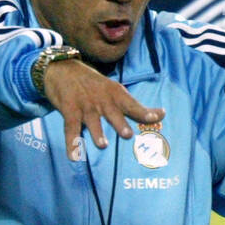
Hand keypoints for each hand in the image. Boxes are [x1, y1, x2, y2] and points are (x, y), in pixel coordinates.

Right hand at [42, 59, 160, 159]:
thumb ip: (132, 105)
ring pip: (92, 120)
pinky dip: (72, 142)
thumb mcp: (113, 89)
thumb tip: (161, 114)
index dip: (145, 111)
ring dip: (97, 132)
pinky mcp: (70, 110)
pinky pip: (71, 128)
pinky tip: (74, 156)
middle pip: (113, 112)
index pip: (133, 104)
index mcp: (116, 93)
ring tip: (103, 145)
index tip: (159, 116)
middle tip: (127, 135)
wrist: (63, 69)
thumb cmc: (94, 85)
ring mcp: (85, 105)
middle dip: (120, 123)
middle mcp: (102, 99)